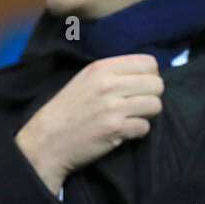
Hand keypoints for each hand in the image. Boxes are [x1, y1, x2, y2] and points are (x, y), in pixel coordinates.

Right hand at [15, 54, 162, 194]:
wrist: (47, 140)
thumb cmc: (68, 110)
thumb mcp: (86, 80)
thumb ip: (113, 73)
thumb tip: (148, 72)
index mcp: (101, 68)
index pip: (148, 63)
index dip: (150, 76)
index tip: (140, 87)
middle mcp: (108, 84)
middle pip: (157, 84)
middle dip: (151, 96)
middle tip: (137, 106)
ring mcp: (112, 107)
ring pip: (155, 105)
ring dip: (147, 115)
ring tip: (131, 118)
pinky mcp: (115, 129)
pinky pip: (145, 127)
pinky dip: (138, 132)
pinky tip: (123, 132)